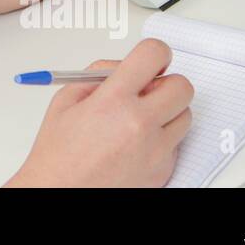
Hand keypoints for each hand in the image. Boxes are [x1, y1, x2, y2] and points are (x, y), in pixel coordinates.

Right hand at [6, 39, 193, 187]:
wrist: (60, 192)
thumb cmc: (58, 153)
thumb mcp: (66, 99)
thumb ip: (99, 75)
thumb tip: (126, 67)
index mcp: (113, 101)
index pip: (154, 55)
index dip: (155, 52)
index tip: (151, 59)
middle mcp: (139, 125)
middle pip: (182, 86)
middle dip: (166, 83)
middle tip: (147, 90)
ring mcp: (155, 151)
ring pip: (186, 116)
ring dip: (167, 112)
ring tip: (139, 121)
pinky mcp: (163, 171)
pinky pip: (176, 144)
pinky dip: (162, 139)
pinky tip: (135, 144)